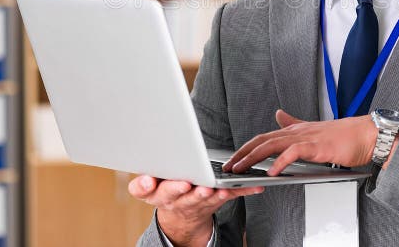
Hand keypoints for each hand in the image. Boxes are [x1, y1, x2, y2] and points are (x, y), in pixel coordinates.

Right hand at [128, 175, 262, 246]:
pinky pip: (231, 194)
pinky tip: (256, 186)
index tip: (172, 183)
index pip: (158, 192)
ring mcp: (199, 202)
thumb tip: (146, 180)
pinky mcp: (216, 201)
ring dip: (217, 192)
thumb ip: (142, 185)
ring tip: (223, 187)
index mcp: (160, 195)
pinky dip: (244, 190)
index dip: (165, 188)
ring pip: (209, 198)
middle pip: (186, 197)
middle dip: (194, 192)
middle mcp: (180, 200)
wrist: (180, 218)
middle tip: (202, 187)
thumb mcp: (147, 191)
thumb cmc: (164, 193)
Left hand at [223, 109, 378, 175]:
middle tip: (227, 166)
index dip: (246, 147)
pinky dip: (280, 162)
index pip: (264, 137)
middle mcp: (297, 131)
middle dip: (242, 153)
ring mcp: (306, 137)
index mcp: (295, 130)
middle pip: (262, 140)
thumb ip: (294, 123)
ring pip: (272, 144)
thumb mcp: (313, 130)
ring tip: (240, 168)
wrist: (367, 135)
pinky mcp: (316, 146)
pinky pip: (293, 152)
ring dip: (253, 157)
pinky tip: (271, 172)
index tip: (232, 158)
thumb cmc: (345, 137)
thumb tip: (279, 114)